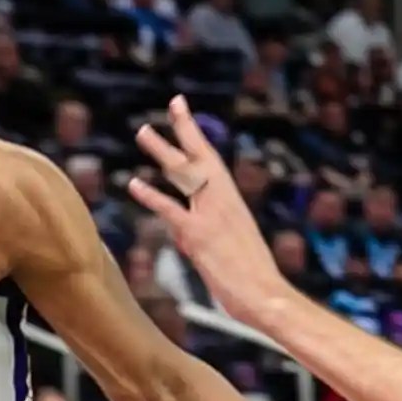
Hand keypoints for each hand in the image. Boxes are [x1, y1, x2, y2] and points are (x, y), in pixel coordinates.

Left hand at [127, 95, 288, 327]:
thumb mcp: (229, 248)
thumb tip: (181, 232)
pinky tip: (134, 184)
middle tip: (173, 103)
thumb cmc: (252, 280)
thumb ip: (203, 234)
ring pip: (185, 175)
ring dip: (163, 151)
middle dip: (186, 129)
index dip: (199, 138)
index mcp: (232, 204)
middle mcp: (224, 203)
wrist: (267, 296)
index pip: (213, 163)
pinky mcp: (199, 236)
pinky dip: (152, 196)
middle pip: (201, 158)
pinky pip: (171, 211)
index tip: (188, 113)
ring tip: (143, 130)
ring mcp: (211, 217)